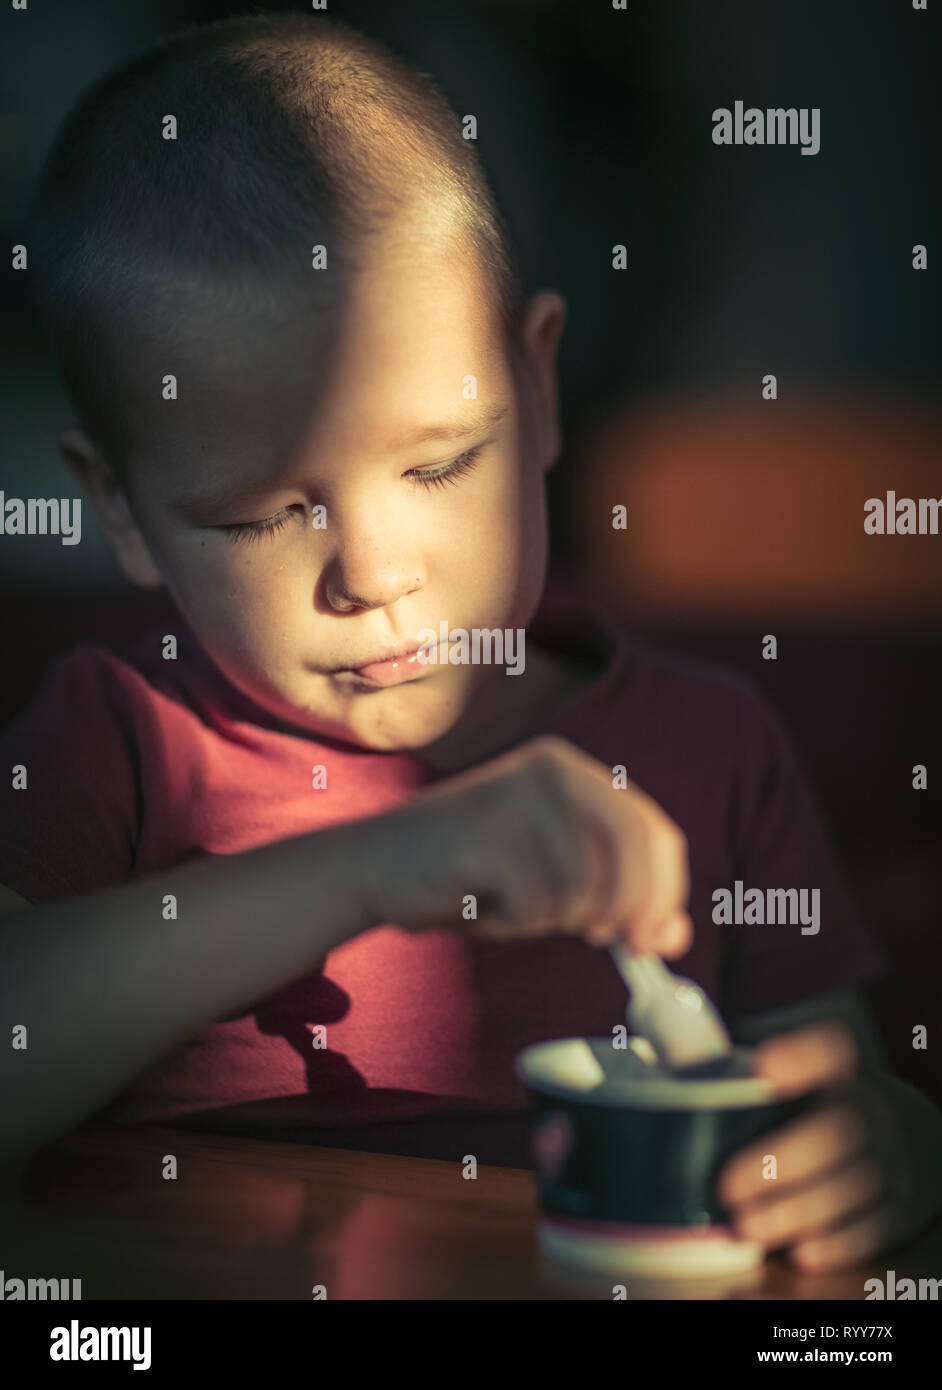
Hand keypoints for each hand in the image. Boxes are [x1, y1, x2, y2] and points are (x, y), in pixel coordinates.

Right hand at [359, 733, 692, 955]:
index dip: (665, 892)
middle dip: (629, 910)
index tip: (654, 941)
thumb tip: (673, 936)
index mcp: (573, 772)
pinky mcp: (487, 830)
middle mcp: (553, 770)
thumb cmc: (466, 874)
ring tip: (508, 902)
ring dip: (549, 918)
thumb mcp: (551, 884)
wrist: (372, 866)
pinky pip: (535, 903)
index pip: (652, 832)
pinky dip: (513, 921)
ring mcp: (518, 795)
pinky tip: (481, 900)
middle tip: (606, 943)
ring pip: (583, 887)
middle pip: (633, 851)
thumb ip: (613, 901)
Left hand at [715, 1021, 938, 1271]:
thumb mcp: (785, 1076)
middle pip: (838, 1130)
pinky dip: (838, 1241)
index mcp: (837, 1071)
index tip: (764, 1069)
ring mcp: (886, 1159)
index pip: (830, 1051)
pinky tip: (801, 1251)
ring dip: (799, 1209)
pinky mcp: (894, 1206)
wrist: (891, 1137)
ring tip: (747, 1226)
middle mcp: (868, 1111)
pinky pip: (873, 1225)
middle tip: (728, 1187)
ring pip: (853, 1183)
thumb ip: (722, 1064)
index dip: (802, 1056)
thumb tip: (648, 1046)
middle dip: (783, 1161)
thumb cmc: (811, 1105)